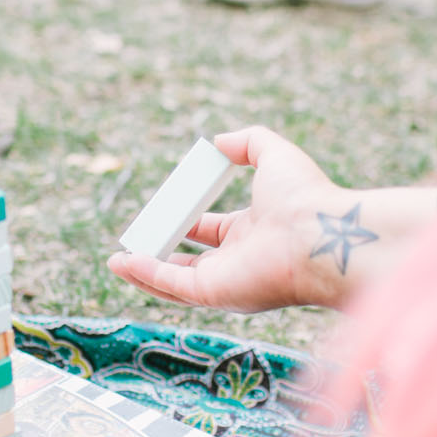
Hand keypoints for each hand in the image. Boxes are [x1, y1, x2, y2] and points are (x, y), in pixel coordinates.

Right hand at [107, 126, 346, 312]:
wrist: (320, 233)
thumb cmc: (306, 196)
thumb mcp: (275, 154)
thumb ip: (248, 142)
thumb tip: (219, 142)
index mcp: (255, 232)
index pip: (215, 231)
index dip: (190, 222)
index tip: (167, 210)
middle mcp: (240, 261)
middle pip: (193, 260)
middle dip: (163, 252)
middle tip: (137, 237)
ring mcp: (227, 281)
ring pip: (177, 280)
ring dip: (145, 271)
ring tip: (116, 259)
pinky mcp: (215, 294)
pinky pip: (172, 286)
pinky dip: (145, 275)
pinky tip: (122, 262)